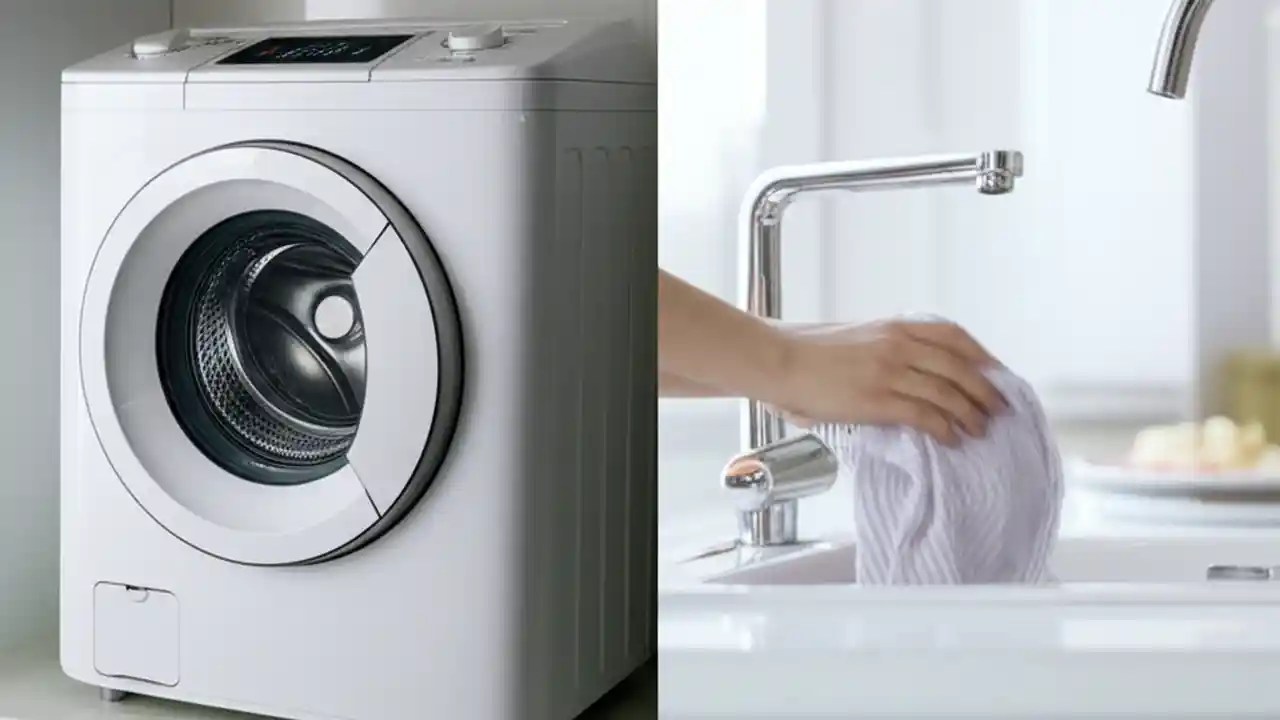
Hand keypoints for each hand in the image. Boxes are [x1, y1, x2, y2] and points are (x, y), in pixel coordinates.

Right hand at [765, 320, 1006, 445]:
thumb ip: (883, 348)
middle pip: (960, 367)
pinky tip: (951, 438)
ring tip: (979, 429)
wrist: (779, 360)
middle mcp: (899, 345)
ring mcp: (889, 372)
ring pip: (948, 393)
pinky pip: (925, 415)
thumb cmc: (807, 350)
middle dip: (985, 390)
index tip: (995, 372)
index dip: (981, 356)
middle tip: (999, 409)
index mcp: (894, 327)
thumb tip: (905, 371)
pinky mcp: (877, 399)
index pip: (953, 336)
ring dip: (970, 414)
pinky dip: (945, 428)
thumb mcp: (855, 336)